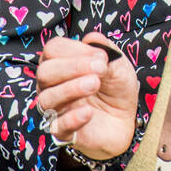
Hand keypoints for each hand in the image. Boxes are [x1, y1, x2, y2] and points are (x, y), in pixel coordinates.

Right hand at [35, 33, 138, 160]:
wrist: (126, 119)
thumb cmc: (116, 87)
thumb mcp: (118, 64)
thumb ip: (105, 49)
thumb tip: (91, 39)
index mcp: (62, 64)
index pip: (53, 50)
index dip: (74, 49)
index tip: (100, 56)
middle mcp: (53, 86)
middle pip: (44, 72)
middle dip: (71, 67)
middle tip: (99, 69)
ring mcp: (56, 109)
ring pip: (46, 99)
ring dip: (70, 89)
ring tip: (95, 84)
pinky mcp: (64, 132)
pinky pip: (57, 127)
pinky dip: (72, 118)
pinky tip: (89, 112)